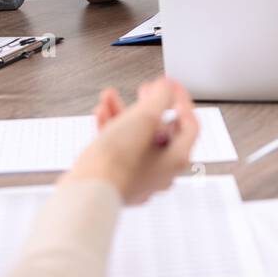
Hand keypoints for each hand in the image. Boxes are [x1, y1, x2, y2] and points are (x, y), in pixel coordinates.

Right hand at [67, 76, 198, 204]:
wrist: (88, 190)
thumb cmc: (118, 160)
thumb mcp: (144, 117)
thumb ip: (160, 97)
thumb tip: (165, 88)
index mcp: (176, 159)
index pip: (189, 124)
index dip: (180, 99)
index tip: (170, 85)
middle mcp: (162, 171)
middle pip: (164, 131)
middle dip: (150, 105)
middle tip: (144, 91)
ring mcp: (140, 177)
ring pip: (137, 138)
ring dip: (125, 113)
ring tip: (110, 97)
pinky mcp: (119, 178)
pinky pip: (121, 149)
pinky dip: (113, 128)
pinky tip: (101, 113)